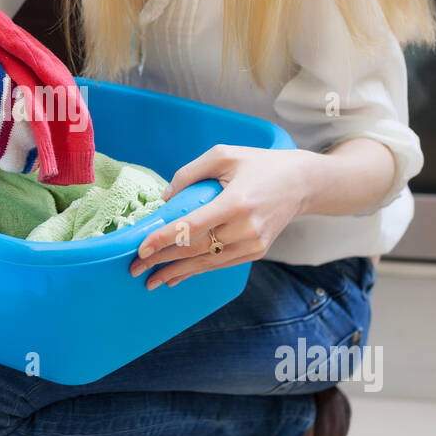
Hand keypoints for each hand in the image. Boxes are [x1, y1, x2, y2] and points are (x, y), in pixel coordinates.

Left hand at [130, 144, 317, 289]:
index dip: (163, 240)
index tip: (141, 249)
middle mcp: (245, 228)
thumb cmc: (259, 165)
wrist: (302, 183)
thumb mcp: (224, 155)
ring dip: (176, 273)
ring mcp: (253, 244)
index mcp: (235, 202)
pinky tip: (176, 277)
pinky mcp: (256, 252)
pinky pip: (220, 264)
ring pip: (206, 262)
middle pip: (194, 249)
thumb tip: (164, 200)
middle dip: (162, 260)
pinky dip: (196, 271)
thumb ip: (189, 173)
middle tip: (134, 269)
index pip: (191, 226)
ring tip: (150, 280)